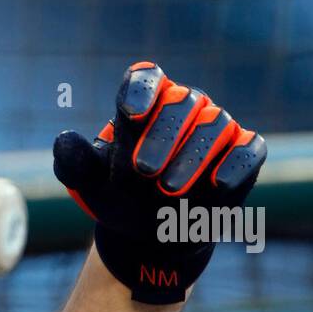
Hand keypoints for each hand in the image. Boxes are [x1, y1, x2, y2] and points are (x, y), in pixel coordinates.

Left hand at [52, 61, 266, 303]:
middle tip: (143, 172)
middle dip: (162, 136)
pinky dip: (236, 165)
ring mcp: (216, 125)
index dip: (140, 91)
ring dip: (193, 157)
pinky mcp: (244, 151)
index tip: (130, 114)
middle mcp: (183, 104)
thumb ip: (74, 162)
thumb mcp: (90, 183)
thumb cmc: (120, 196)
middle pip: (179, 103)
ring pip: (214, 125)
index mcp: (144, 99)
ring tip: (168, 190)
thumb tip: (64, 141)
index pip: (145, 78)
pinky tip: (218, 186)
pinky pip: (247, 149)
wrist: (152, 233)